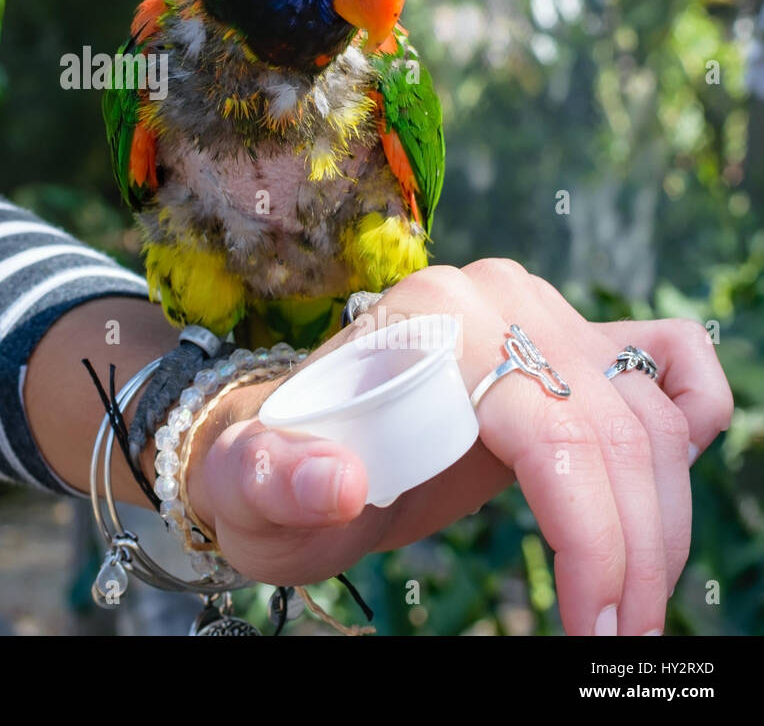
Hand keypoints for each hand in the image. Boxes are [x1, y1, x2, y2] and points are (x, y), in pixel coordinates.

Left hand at [184, 259, 732, 634]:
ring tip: (630, 608)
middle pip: (614, 433)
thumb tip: (338, 481)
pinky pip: (665, 358)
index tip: (590, 625)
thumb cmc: (269, 470)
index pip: (551, 432)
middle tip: (619, 637)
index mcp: (428, 317)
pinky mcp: (562, 340)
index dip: (589, 539)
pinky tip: (663, 492)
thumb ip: (271, 479)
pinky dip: (690, 420)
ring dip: (662, 520)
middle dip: (634, 550)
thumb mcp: (246, 488)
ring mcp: (536, 312)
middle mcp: (495, 298)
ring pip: (649, 419)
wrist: (286, 449)